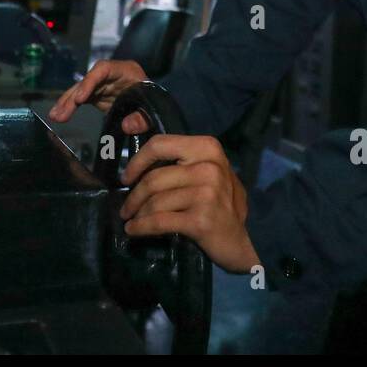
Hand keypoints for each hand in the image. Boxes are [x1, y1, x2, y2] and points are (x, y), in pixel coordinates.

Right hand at [48, 59, 150, 133]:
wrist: (155, 102)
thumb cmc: (155, 101)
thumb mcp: (153, 109)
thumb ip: (142, 118)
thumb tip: (127, 126)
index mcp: (127, 70)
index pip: (104, 69)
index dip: (90, 82)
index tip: (81, 98)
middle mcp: (111, 74)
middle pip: (88, 80)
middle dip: (73, 96)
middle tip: (60, 113)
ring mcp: (102, 83)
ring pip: (81, 89)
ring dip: (66, 103)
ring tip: (55, 116)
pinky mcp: (97, 94)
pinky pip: (80, 98)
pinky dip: (69, 107)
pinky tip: (59, 115)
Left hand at [119, 134, 260, 274]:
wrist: (241, 240)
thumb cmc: (219, 202)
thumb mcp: (205, 170)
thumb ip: (177, 156)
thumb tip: (131, 126)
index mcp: (208, 149)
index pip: (160, 144)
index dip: (137, 160)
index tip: (126, 177)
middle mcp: (209, 168)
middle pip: (153, 178)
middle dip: (133, 196)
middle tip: (126, 207)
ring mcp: (206, 194)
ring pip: (154, 202)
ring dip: (137, 213)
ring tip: (131, 220)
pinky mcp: (201, 220)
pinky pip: (158, 221)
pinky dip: (141, 227)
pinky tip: (133, 230)